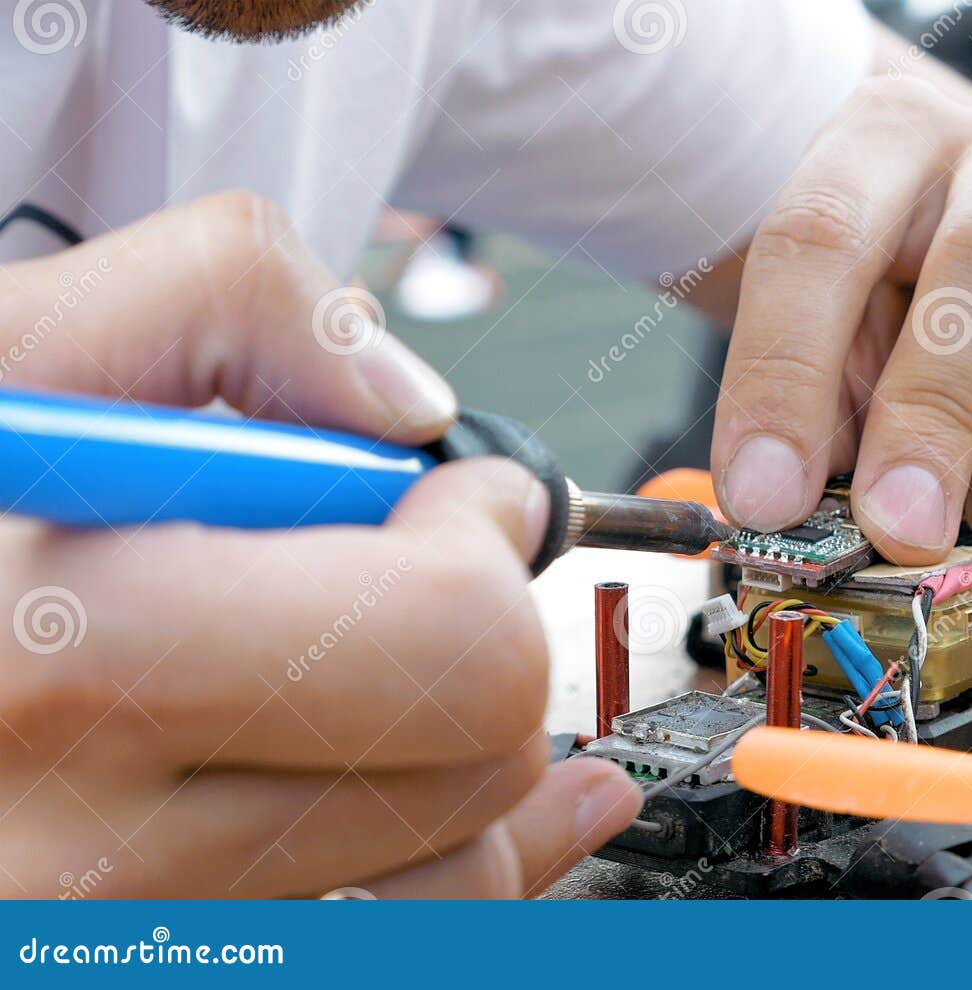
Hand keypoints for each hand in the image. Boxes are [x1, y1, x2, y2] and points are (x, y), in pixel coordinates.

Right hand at [0, 192, 639, 897]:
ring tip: (395, 665)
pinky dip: (451, 858)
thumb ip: (224, 299)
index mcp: (57, 662)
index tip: (454, 495)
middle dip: (486, 632)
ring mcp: (112, 936)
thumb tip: (409, 407)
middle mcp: (77, 853)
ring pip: (455, 868)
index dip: (482, 535)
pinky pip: (392, 934)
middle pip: (474, 756)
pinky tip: (466, 801)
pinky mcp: (140, 956)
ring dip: (463, 744)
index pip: (444, 638)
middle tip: (422, 566)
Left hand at [712, 78, 971, 563]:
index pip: (824, 233)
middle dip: (941, 408)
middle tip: (906, 527)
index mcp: (887, 137)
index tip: (768, 496)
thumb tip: (817, 523)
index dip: (786, 372)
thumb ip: (816, 414)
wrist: (964, 254)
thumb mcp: (823, 340)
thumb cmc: (881, 305)